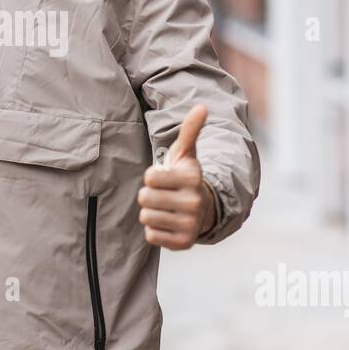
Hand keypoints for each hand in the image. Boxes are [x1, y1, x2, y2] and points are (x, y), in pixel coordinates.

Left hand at [137, 105, 216, 249]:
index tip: (165, 178)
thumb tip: (202, 106)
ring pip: (146, 217)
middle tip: (163, 195)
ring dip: (151, 212)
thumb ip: (190, 130)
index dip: (152, 176)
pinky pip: (151, 236)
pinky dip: (154, 230)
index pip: (150, 177)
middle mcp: (194, 203)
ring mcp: (190, 225)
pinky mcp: (183, 243)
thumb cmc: (186, 178)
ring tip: (165, 209)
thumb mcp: (187, 154)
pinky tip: (167, 223)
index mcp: (192, 179)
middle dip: (149, 195)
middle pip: (145, 198)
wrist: (203, 209)